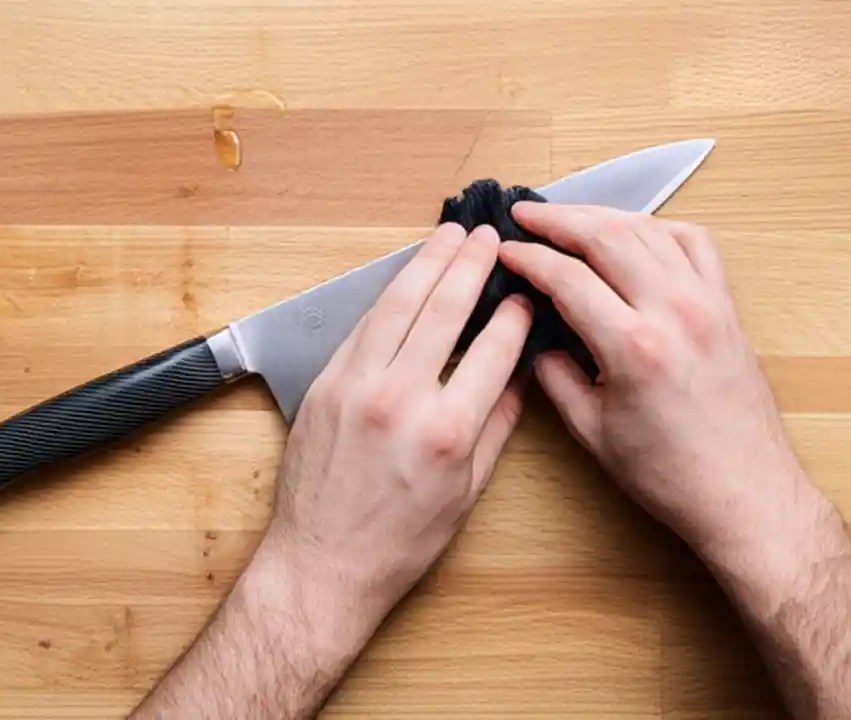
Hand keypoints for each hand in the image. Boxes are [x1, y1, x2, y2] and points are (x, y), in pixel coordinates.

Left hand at [263, 221, 532, 622]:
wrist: (324, 564)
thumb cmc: (399, 541)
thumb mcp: (467, 492)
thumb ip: (496, 425)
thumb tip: (519, 376)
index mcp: (447, 431)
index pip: (493, 350)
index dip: (515, 316)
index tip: (526, 295)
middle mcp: (400, 399)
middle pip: (443, 311)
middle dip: (471, 266)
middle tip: (489, 237)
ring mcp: (356, 386)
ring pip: (397, 306)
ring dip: (426, 263)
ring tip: (448, 237)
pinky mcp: (324, 385)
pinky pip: (362, 326)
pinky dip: (388, 296)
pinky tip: (406, 278)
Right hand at [500, 203, 838, 575]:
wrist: (744, 493)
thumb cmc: (671, 475)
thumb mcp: (593, 433)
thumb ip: (555, 377)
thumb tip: (535, 338)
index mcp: (633, 347)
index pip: (567, 277)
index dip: (528, 257)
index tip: (504, 250)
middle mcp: (674, 312)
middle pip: (607, 235)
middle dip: (558, 218)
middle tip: (524, 214)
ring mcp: (707, 303)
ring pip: (650, 230)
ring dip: (603, 215)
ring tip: (569, 217)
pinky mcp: (727, 308)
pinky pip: (695, 244)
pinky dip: (659, 228)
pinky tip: (635, 234)